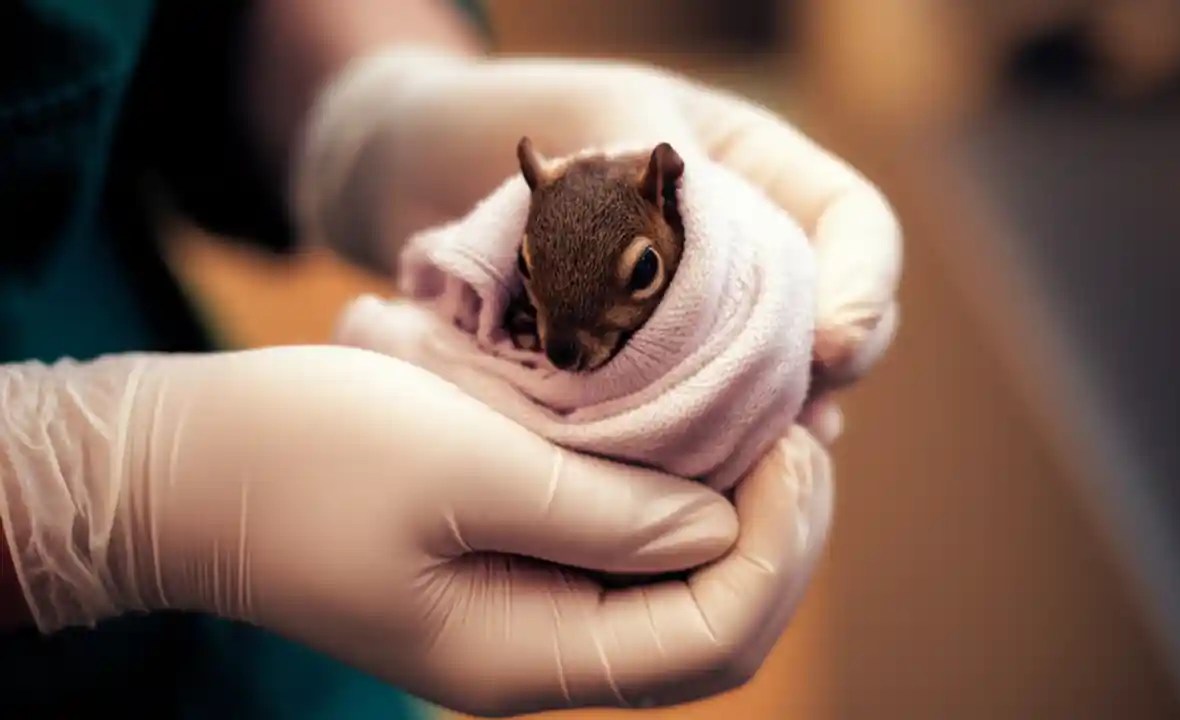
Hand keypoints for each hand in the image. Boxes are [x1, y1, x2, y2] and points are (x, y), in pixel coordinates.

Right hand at [0, 346, 830, 715]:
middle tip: (805, 428)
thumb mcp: (454, 466)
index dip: (781, 547)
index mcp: (521, 654)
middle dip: (783, 537)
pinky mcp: (511, 567)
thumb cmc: (300, 455)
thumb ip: (597, 510)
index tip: (794, 439)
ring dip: (744, 517)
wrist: (184, 470)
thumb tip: (721, 523)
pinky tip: (700, 436)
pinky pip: (630, 556)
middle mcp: (537, 654)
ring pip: (681, 593)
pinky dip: (684, 501)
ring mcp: (525, 614)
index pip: (711, 640)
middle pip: (712, 627)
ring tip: (774, 425)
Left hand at [290, 48, 902, 443]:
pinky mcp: (644, 381)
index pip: (855, 225)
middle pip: (827, 322)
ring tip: (750, 467)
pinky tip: (689, 491)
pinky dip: (694, 459)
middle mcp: (742, 252)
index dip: (864, 286)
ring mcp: (700, 322)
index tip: (830, 343)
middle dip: (819, 376)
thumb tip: (710, 308)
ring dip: (761, 429)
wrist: (414, 175)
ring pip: (768, 387)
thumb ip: (653, 198)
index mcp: (754, 170)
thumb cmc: (500, 126)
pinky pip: (692, 426)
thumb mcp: (587, 131)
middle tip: (792, 423)